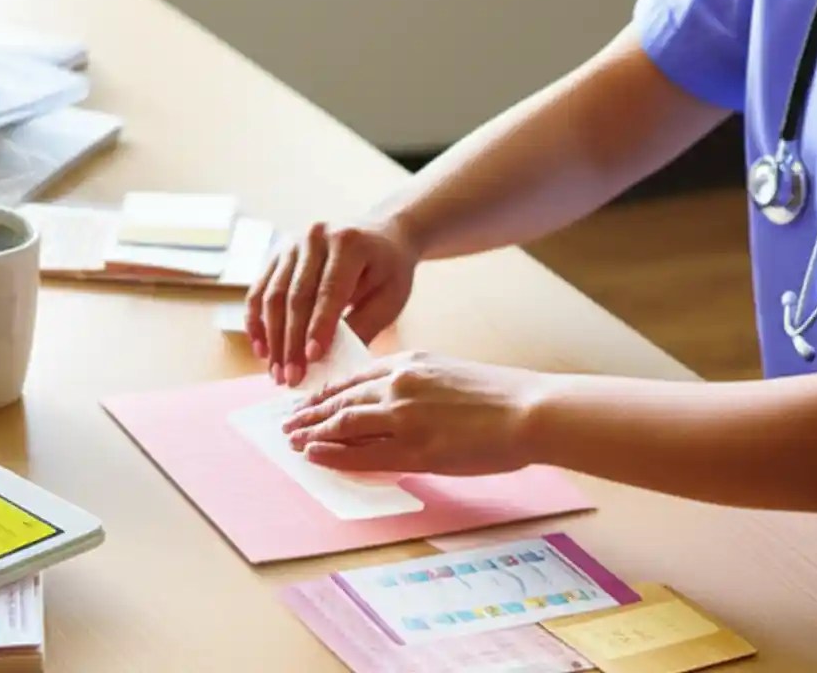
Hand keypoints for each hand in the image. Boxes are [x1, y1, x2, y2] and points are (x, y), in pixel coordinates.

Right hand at [245, 218, 419, 386]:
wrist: (381, 234)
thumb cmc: (388, 270)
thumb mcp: (389, 297)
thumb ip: (362, 325)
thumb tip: (329, 362)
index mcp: (349, 243)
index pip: (329, 290)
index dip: (319, 326)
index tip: (312, 359)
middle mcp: (315, 237)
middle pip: (296, 296)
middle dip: (291, 342)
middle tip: (291, 377)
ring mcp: (291, 243)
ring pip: (273, 296)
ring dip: (272, 338)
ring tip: (276, 372)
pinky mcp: (276, 254)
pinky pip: (259, 291)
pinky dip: (257, 323)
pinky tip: (261, 350)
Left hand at [280, 352, 540, 475]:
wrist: (529, 410)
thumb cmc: (500, 396)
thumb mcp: (449, 372)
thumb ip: (417, 382)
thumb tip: (394, 401)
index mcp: (409, 362)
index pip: (355, 377)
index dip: (327, 392)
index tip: (310, 401)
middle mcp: (399, 384)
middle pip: (341, 399)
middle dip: (309, 412)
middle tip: (287, 422)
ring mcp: (403, 417)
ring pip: (343, 424)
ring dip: (312, 433)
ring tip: (292, 441)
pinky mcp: (414, 449)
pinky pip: (362, 455)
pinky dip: (333, 455)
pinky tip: (314, 456)